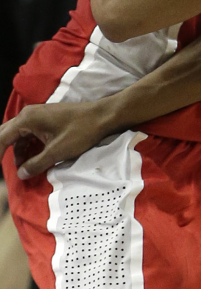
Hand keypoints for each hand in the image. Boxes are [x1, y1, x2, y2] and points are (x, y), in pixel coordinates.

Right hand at [0, 99, 118, 178]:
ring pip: (20, 136)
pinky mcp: (47, 119)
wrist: (103, 116)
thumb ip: (36, 164)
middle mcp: (28, 114)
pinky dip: (30, 147)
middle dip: (5, 152)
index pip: (1, 138)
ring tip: (24, 168)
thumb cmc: (81, 131)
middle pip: (7, 135)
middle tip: (7, 168)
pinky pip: (31, 134)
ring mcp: (38, 115)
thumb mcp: (58, 152)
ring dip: (19, 152)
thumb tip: (21, 174)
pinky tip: (34, 159)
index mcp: (27, 119)